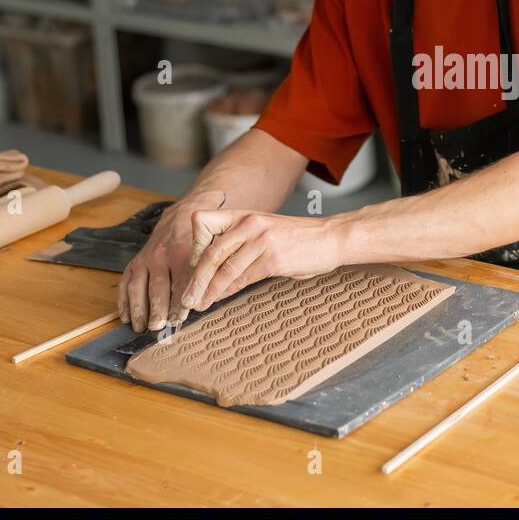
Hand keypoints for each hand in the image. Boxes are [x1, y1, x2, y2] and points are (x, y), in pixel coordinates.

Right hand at [117, 190, 226, 331]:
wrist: (181, 216)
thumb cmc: (200, 237)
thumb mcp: (210, 247)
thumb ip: (208, 271)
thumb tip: (210, 299)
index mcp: (183, 252)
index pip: (181, 282)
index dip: (179, 302)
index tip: (179, 320)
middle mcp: (162, 255)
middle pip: (158, 287)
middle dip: (157, 309)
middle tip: (158, 327)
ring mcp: (146, 258)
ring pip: (138, 286)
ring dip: (139, 308)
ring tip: (141, 327)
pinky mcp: (136, 261)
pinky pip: (126, 282)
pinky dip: (124, 301)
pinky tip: (126, 317)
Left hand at [183, 210, 344, 311]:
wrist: (331, 238)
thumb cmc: (299, 238)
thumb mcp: (266, 230)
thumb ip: (241, 243)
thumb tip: (216, 271)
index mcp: (244, 215)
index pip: (202, 223)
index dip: (193, 246)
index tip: (190, 267)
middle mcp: (249, 224)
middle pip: (210, 253)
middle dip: (195, 279)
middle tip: (186, 297)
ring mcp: (261, 241)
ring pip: (224, 270)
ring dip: (208, 291)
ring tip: (199, 304)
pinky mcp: (273, 259)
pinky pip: (243, 279)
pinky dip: (228, 292)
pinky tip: (221, 298)